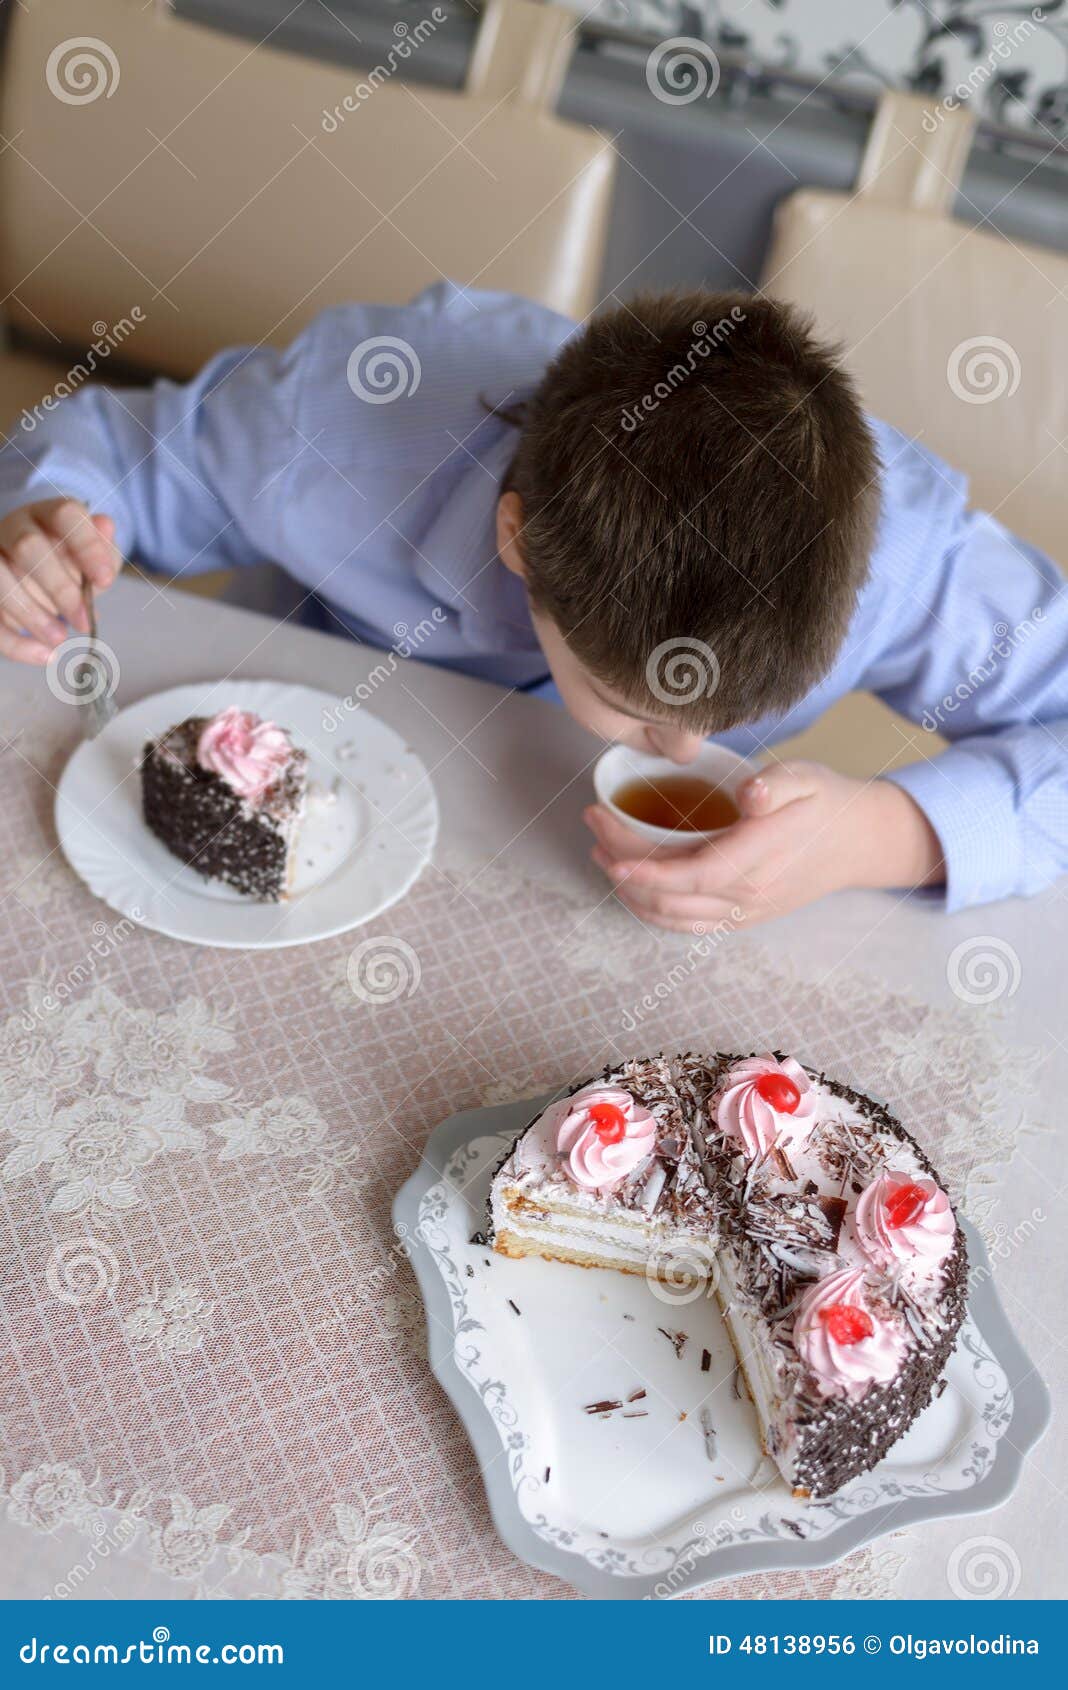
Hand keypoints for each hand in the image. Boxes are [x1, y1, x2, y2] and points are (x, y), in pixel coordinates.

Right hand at [0, 498, 120, 663]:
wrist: (46, 574)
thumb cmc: (72, 562)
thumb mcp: (95, 556)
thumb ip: (103, 547)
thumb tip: (106, 526)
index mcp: (47, 514)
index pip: (65, 515)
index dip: (86, 546)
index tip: (105, 580)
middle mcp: (15, 528)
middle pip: (28, 547)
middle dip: (59, 588)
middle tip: (83, 621)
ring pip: (0, 577)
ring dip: (32, 614)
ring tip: (60, 640)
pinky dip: (14, 641)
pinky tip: (43, 655)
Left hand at [585, 760, 944, 930]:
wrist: (859, 841)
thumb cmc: (825, 802)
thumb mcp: (806, 777)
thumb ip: (777, 784)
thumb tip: (748, 794)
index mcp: (760, 858)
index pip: (691, 874)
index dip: (645, 868)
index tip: (609, 848)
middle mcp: (749, 895)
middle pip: (670, 896)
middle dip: (622, 866)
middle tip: (594, 825)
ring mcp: (744, 912)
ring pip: (673, 917)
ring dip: (630, 891)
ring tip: (602, 854)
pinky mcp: (742, 918)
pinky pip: (687, 926)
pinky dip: (652, 912)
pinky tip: (632, 885)